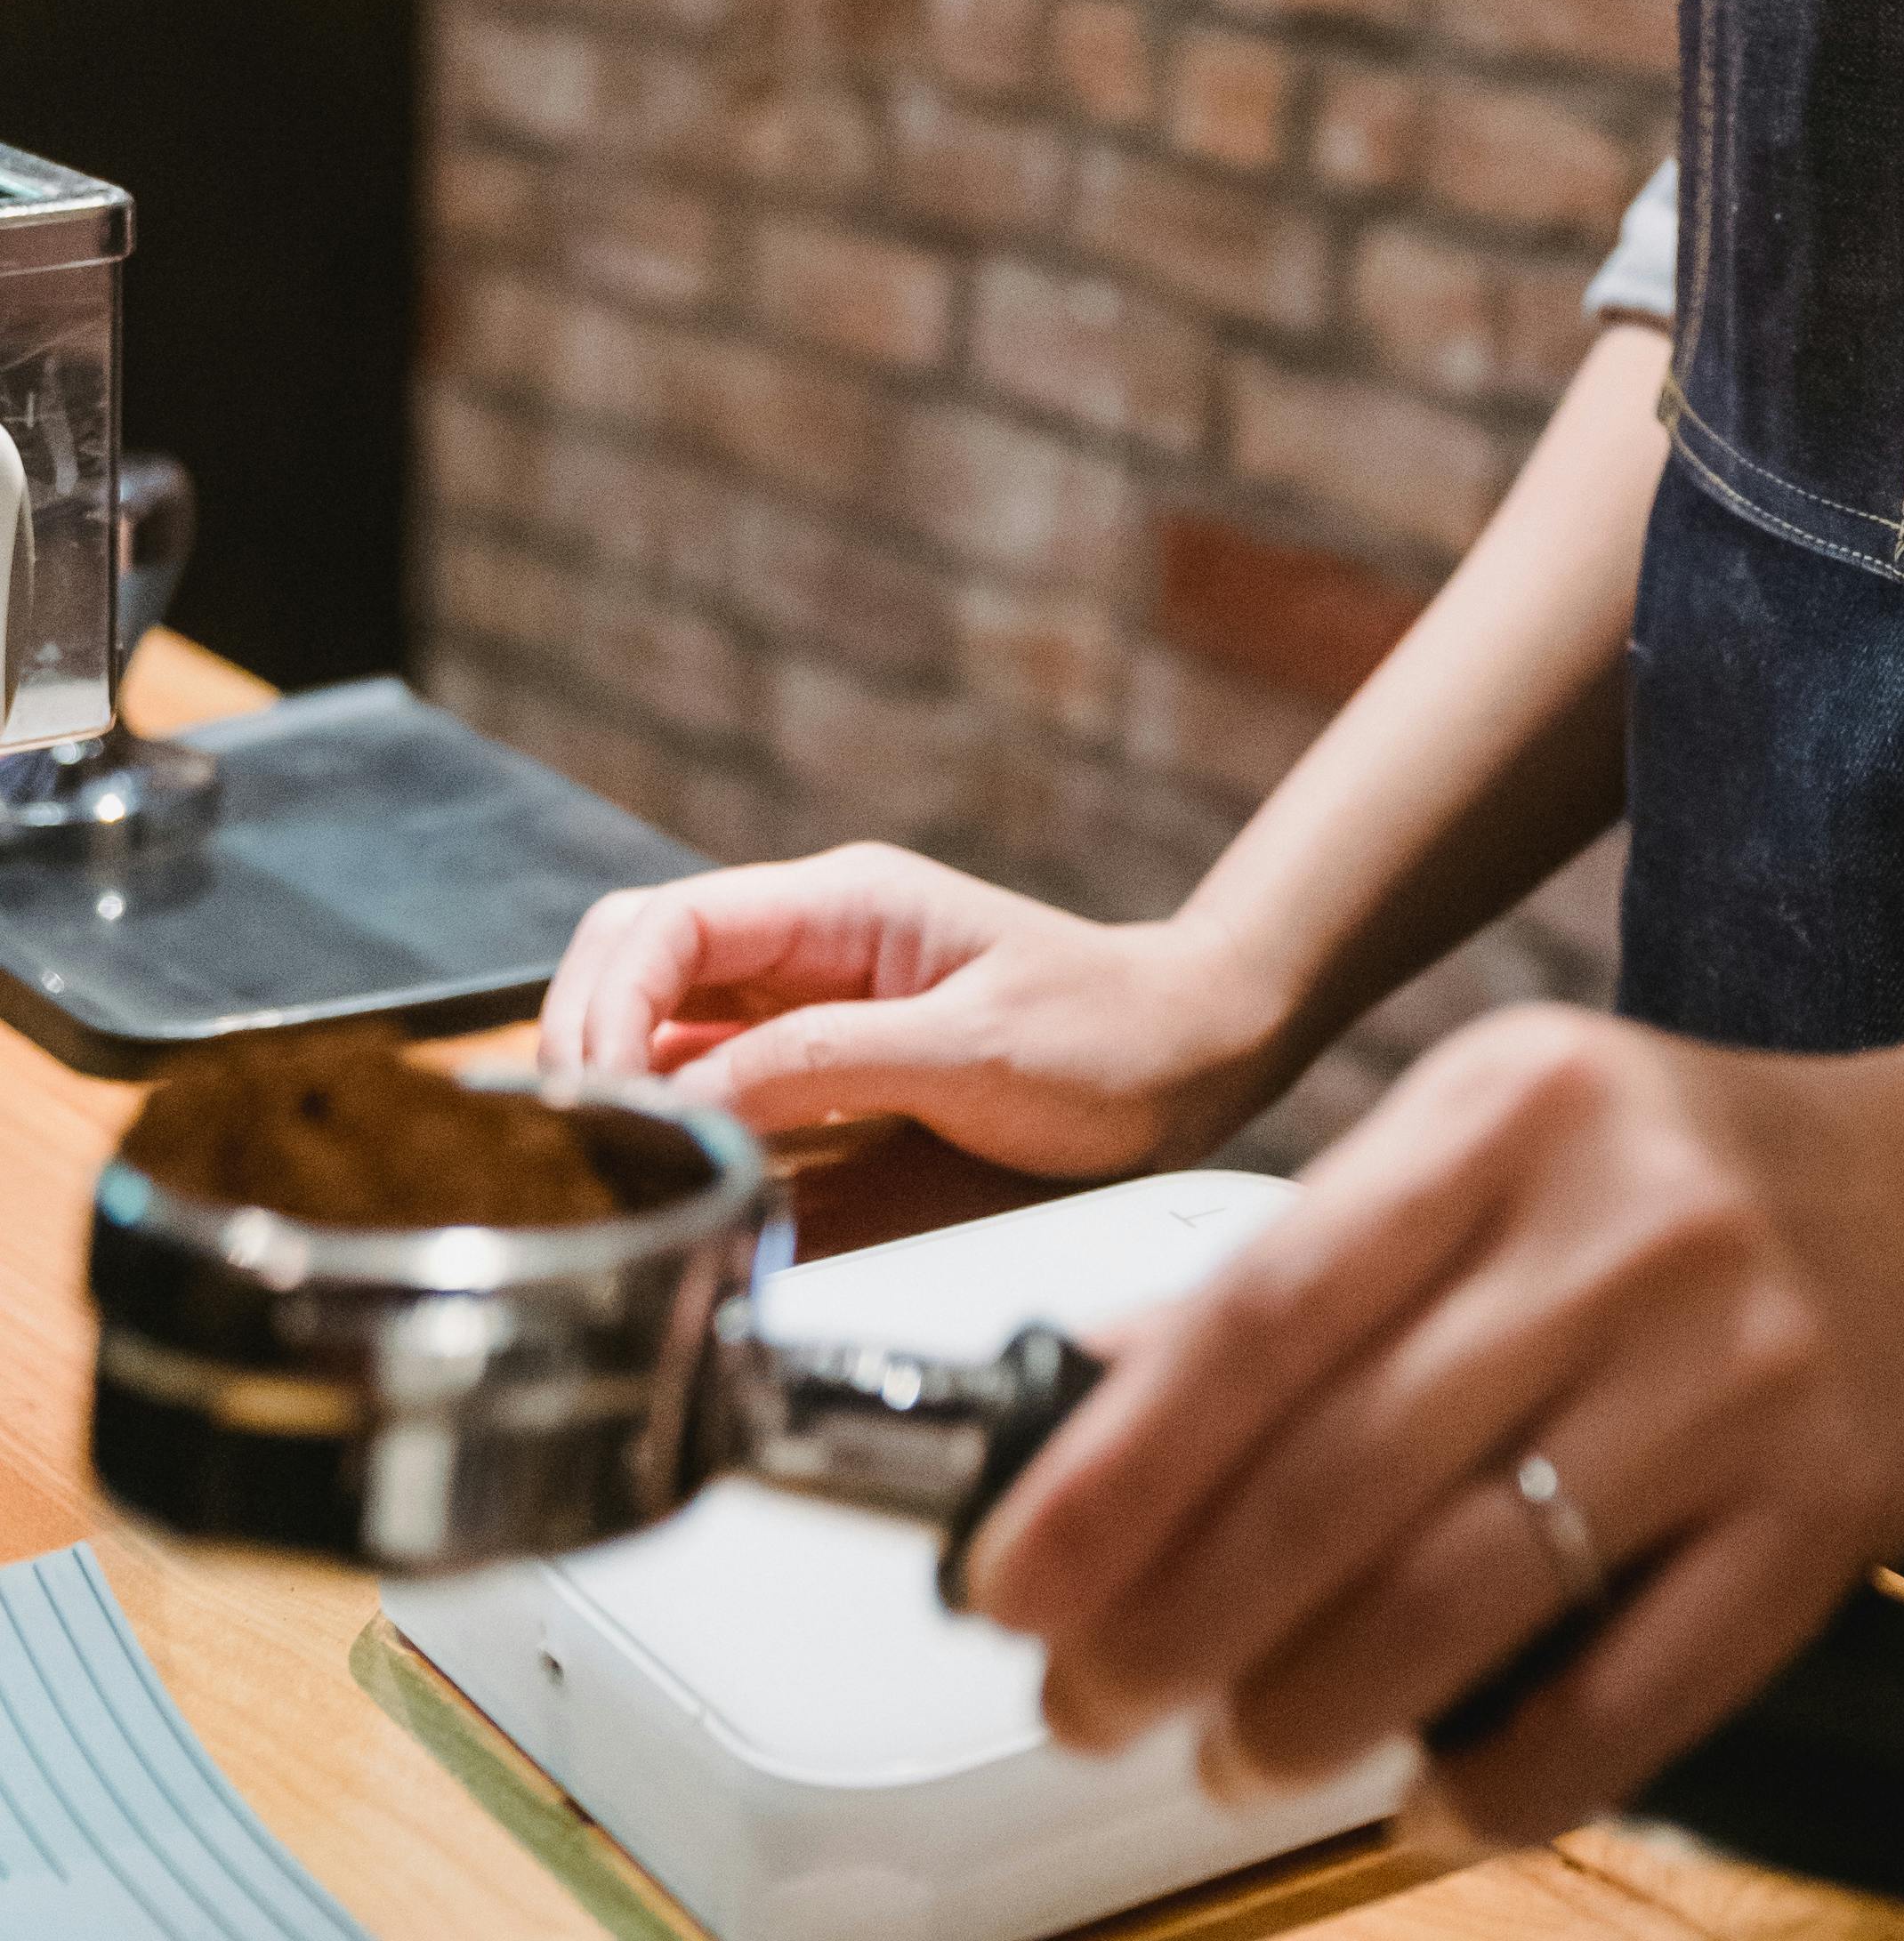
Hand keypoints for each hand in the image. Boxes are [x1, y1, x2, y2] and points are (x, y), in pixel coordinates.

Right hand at [539, 844, 1293, 1175]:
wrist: (1187, 1054)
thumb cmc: (1103, 1043)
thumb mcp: (971, 1054)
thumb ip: (827, 1066)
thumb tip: (687, 1096)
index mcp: (843, 902)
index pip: (672, 923)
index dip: (605, 1004)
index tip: (588, 1095)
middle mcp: (813, 934)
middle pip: (641, 949)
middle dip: (583, 1026)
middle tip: (565, 1133)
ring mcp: (814, 989)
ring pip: (663, 1003)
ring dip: (612, 1064)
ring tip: (592, 1152)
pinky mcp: (825, 1047)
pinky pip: (711, 1057)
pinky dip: (662, 1097)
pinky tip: (655, 1152)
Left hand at [961, 1000, 1903, 1844]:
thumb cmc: (1682, 1185)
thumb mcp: (1490, 1148)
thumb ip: (1306, 1263)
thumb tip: (1086, 1392)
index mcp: (1510, 1106)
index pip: (1265, 1308)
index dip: (1117, 1469)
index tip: (1011, 1581)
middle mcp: (1624, 1221)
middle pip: (1345, 1467)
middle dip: (1182, 1618)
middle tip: (1091, 1699)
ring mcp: (1737, 1367)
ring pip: (1469, 1590)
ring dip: (1314, 1706)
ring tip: (1236, 1749)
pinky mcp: (1826, 1510)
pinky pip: (1630, 1693)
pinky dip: (1501, 1770)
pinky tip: (1423, 1787)